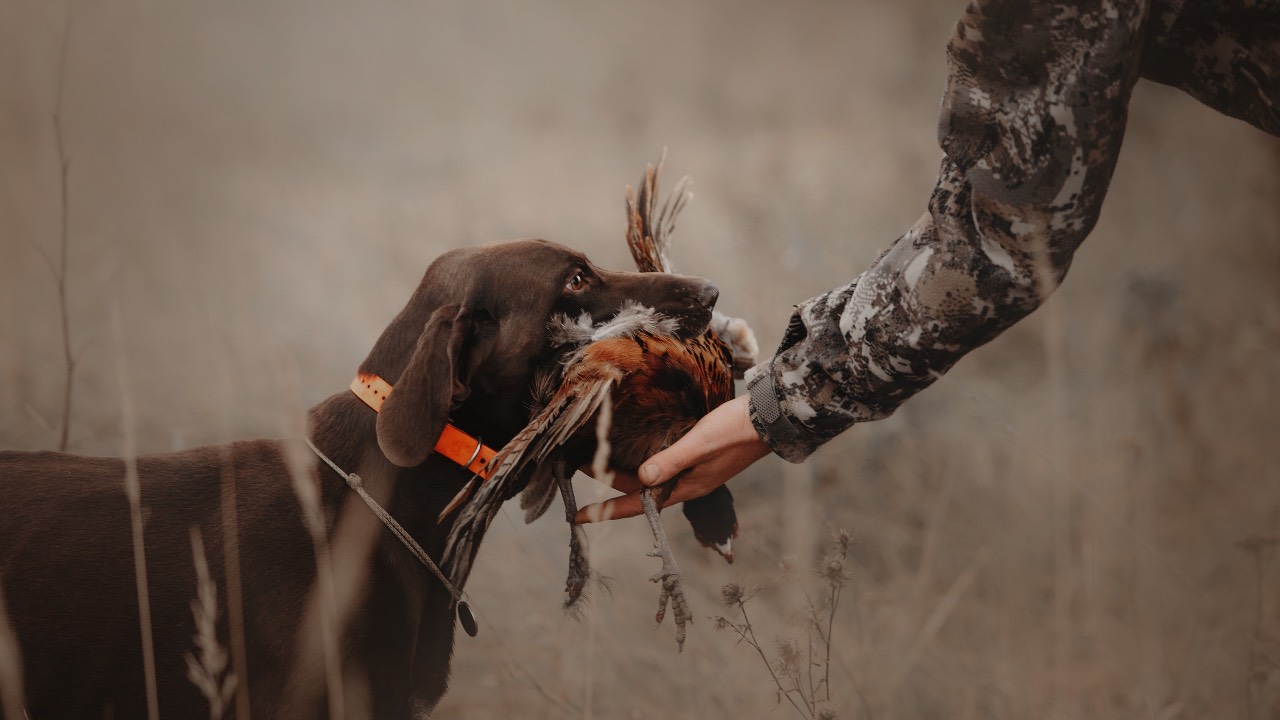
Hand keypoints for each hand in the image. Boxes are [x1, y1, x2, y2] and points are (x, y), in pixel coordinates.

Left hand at [574, 394, 770, 522]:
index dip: (607, 510)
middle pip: (640, 490)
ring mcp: (694, 472)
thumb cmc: (736, 431)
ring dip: (625, 472)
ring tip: (599, 460)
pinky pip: (664, 465)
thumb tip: (642, 478)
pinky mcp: (699, 457)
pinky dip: (644, 461)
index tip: (578, 516)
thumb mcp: (700, 444)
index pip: (638, 505)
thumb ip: (671, 461)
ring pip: (651, 478)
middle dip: (610, 484)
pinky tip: (636, 450)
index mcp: (685, 487)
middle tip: (580, 468)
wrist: (769, 419)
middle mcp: (686, 484)